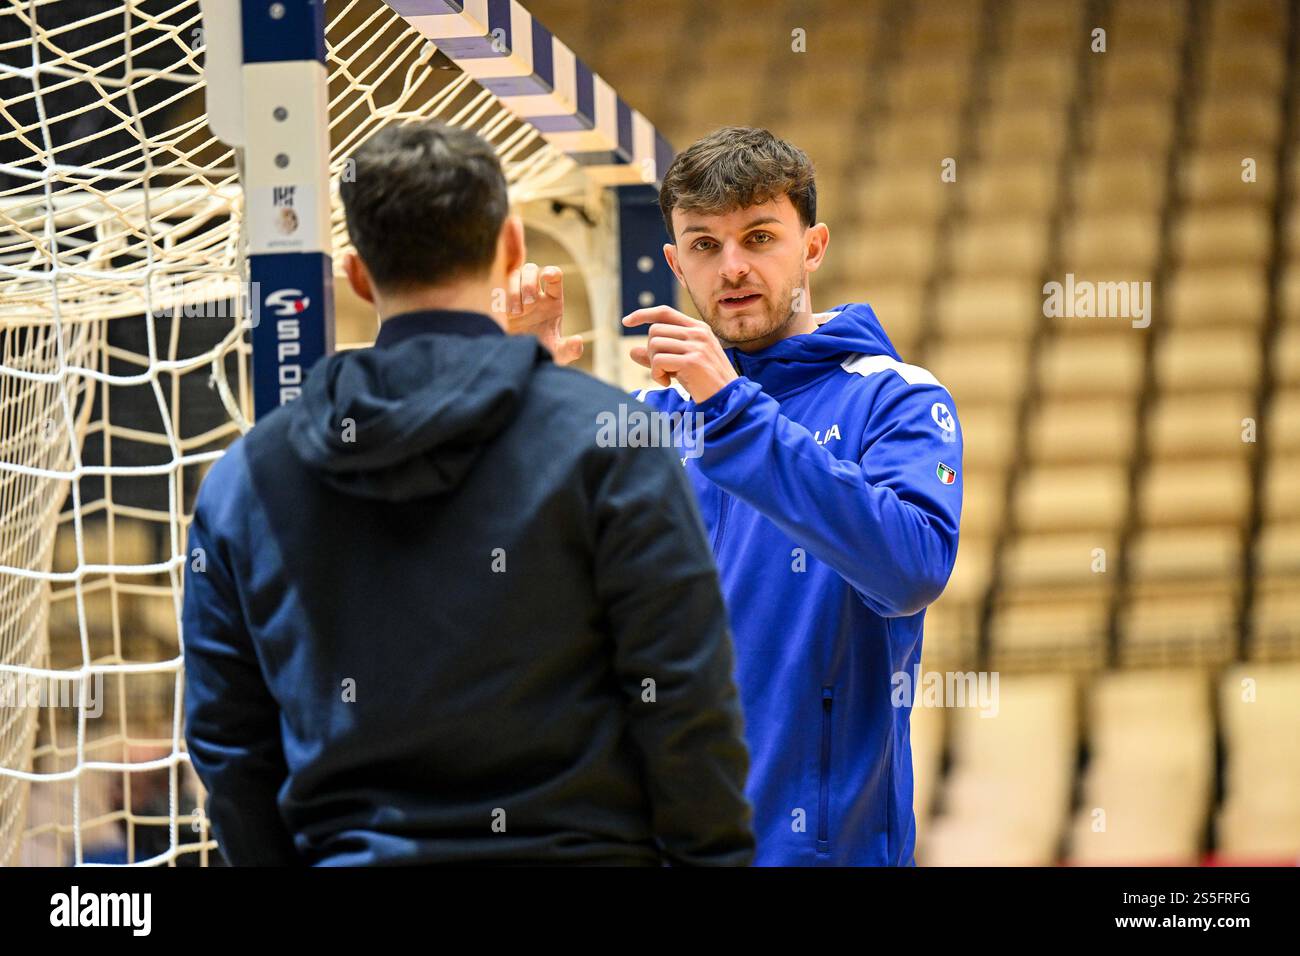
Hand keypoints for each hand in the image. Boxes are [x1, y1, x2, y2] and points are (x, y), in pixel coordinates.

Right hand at [506, 263, 583, 365]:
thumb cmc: (542, 354)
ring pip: (514, 276)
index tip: (546, 277)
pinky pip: (498, 288)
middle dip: (528, 283)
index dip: (550, 271)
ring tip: (515, 313)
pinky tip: (504, 313)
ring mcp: (517, 297)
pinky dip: (501, 296)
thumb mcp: (558, 355)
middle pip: (531, 269)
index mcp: (552, 301)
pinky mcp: (501, 303)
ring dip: (513, 290)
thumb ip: (569, 350)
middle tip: (528, 304)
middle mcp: (535, 295)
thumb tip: (578, 341)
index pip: (554, 276)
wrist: (519, 361)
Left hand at [621, 306, 737, 402]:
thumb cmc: (704, 382)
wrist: (727, 399)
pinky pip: (658, 361)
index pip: (665, 312)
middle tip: (662, 368)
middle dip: (651, 351)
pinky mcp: (692, 361)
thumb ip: (659, 356)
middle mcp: (698, 333)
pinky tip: (667, 383)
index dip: (643, 314)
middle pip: (655, 330)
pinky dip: (656, 374)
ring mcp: (696, 346)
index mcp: (698, 328)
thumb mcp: (680, 364)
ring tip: (666, 376)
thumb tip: (632, 351)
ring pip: (654, 344)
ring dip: (654, 364)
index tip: (627, 321)